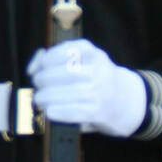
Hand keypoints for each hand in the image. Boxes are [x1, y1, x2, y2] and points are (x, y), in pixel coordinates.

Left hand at [28, 39, 146, 136]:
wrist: (128, 101)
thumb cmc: (96, 80)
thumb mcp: (83, 62)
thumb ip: (57, 60)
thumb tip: (33, 65)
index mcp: (93, 53)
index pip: (67, 50)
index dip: (46, 59)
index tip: (36, 67)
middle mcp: (99, 69)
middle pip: (67, 72)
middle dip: (45, 78)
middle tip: (37, 84)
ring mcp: (102, 91)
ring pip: (71, 92)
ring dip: (49, 97)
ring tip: (39, 99)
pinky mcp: (101, 111)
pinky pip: (77, 111)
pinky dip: (60, 111)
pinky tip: (50, 111)